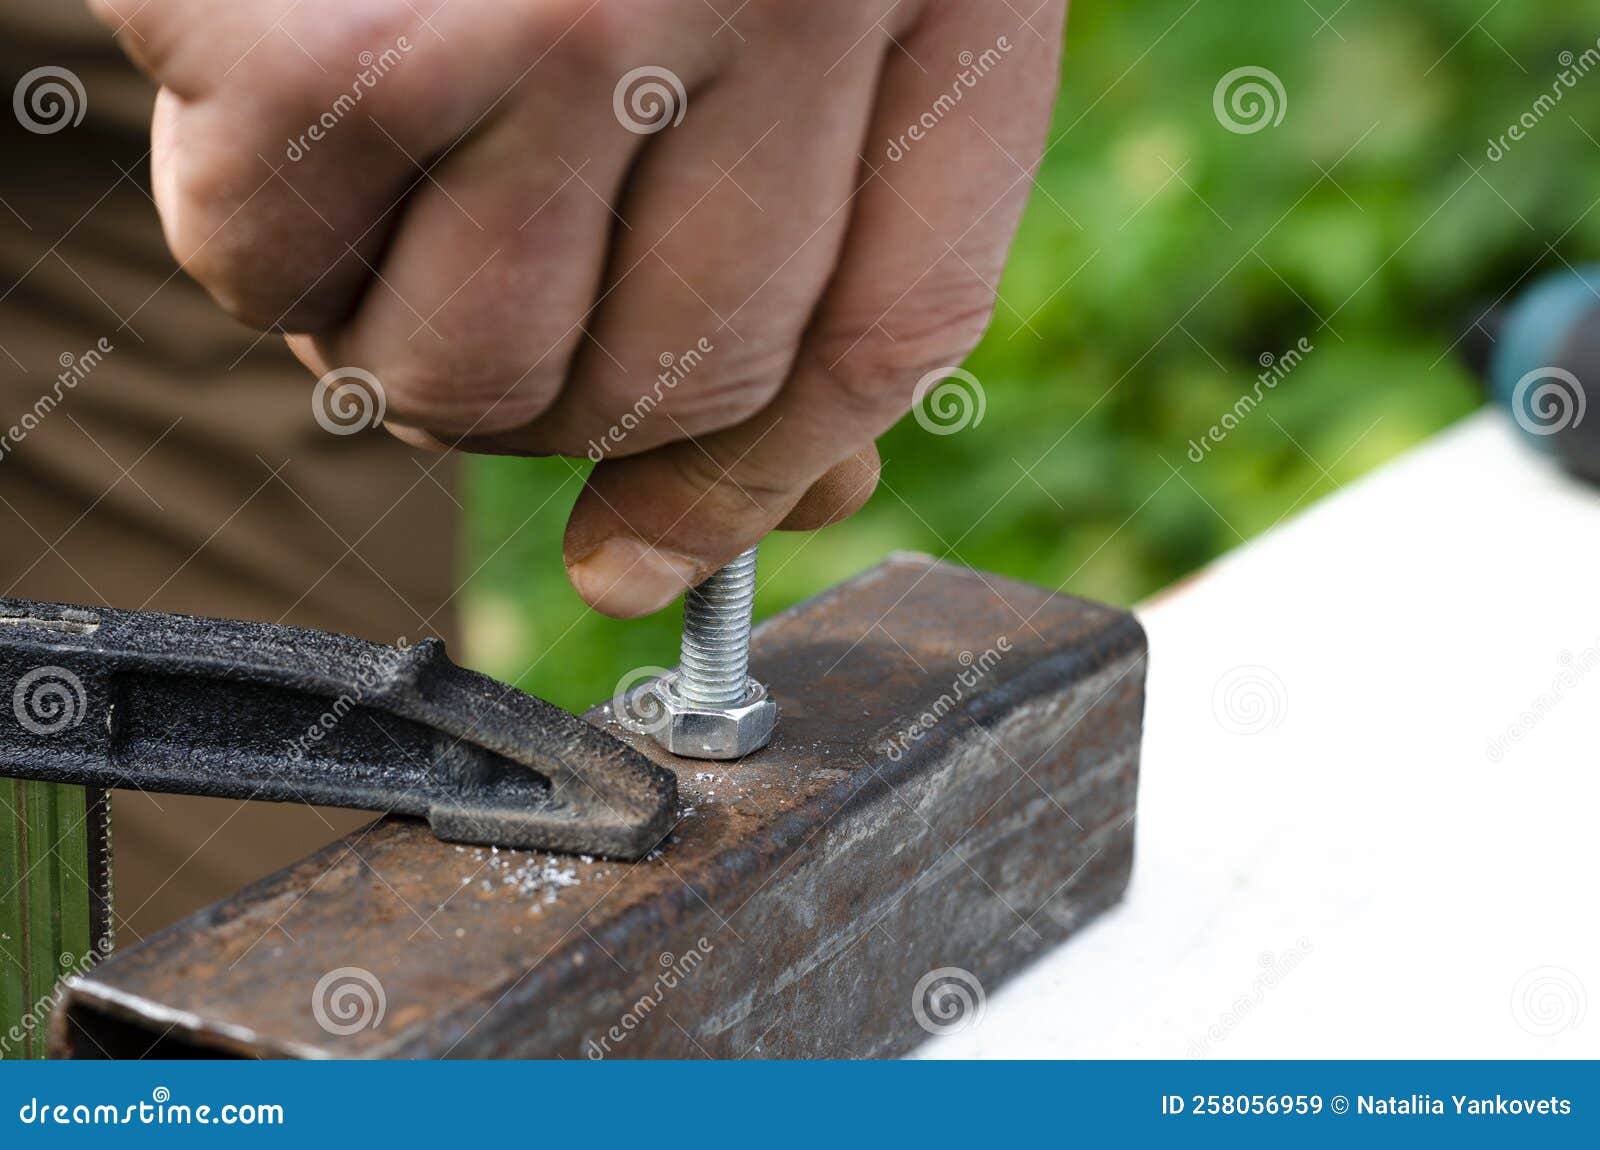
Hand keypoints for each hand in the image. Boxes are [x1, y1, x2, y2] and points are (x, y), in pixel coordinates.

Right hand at [90, 0, 1065, 615]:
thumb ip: (831, 218)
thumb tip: (815, 490)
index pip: (882, 332)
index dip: (764, 483)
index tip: (652, 563)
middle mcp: (773, 1)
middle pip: (669, 385)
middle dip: (556, 409)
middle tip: (477, 307)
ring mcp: (556, 18)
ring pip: (471, 380)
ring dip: (400, 345)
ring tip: (379, 214)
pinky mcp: (346, 38)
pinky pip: (271, 274)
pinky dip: (255, 243)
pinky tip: (267, 113)